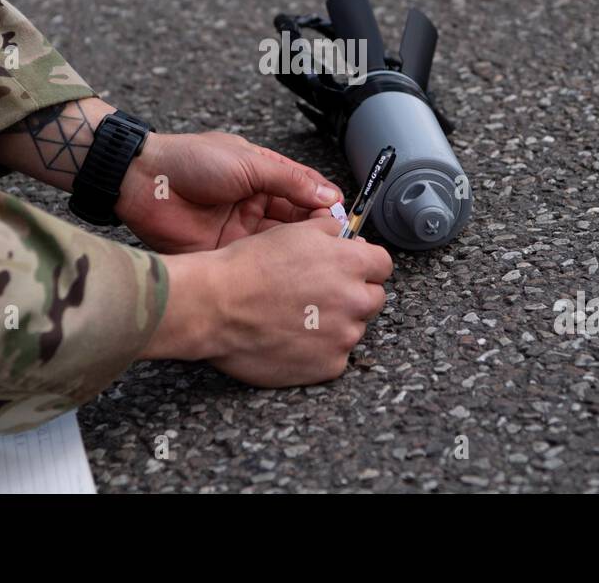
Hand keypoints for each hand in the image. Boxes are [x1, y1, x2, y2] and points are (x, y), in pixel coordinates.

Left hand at [114, 131, 342, 253]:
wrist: (142, 181)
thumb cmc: (191, 160)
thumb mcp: (249, 163)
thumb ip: (290, 180)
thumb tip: (330, 196)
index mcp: (265, 179)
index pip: (306, 195)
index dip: (325, 208)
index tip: (346, 223)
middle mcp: (256, 207)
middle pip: (296, 226)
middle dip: (317, 237)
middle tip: (338, 251)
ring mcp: (241, 233)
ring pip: (280, 248)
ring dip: (298, 256)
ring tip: (322, 267)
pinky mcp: (225, 255)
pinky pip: (255, 265)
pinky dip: (272, 271)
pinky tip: (291, 278)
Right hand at [140, 217, 392, 386]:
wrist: (215, 305)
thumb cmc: (249, 266)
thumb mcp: (293, 231)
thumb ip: (330, 230)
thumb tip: (346, 235)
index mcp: (351, 264)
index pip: (382, 264)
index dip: (364, 264)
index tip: (351, 268)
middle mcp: (354, 300)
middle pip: (373, 298)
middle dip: (352, 294)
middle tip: (319, 293)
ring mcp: (343, 337)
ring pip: (354, 328)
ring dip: (336, 323)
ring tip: (299, 316)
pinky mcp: (328, 366)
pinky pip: (336, 356)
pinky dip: (320, 350)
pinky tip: (293, 337)